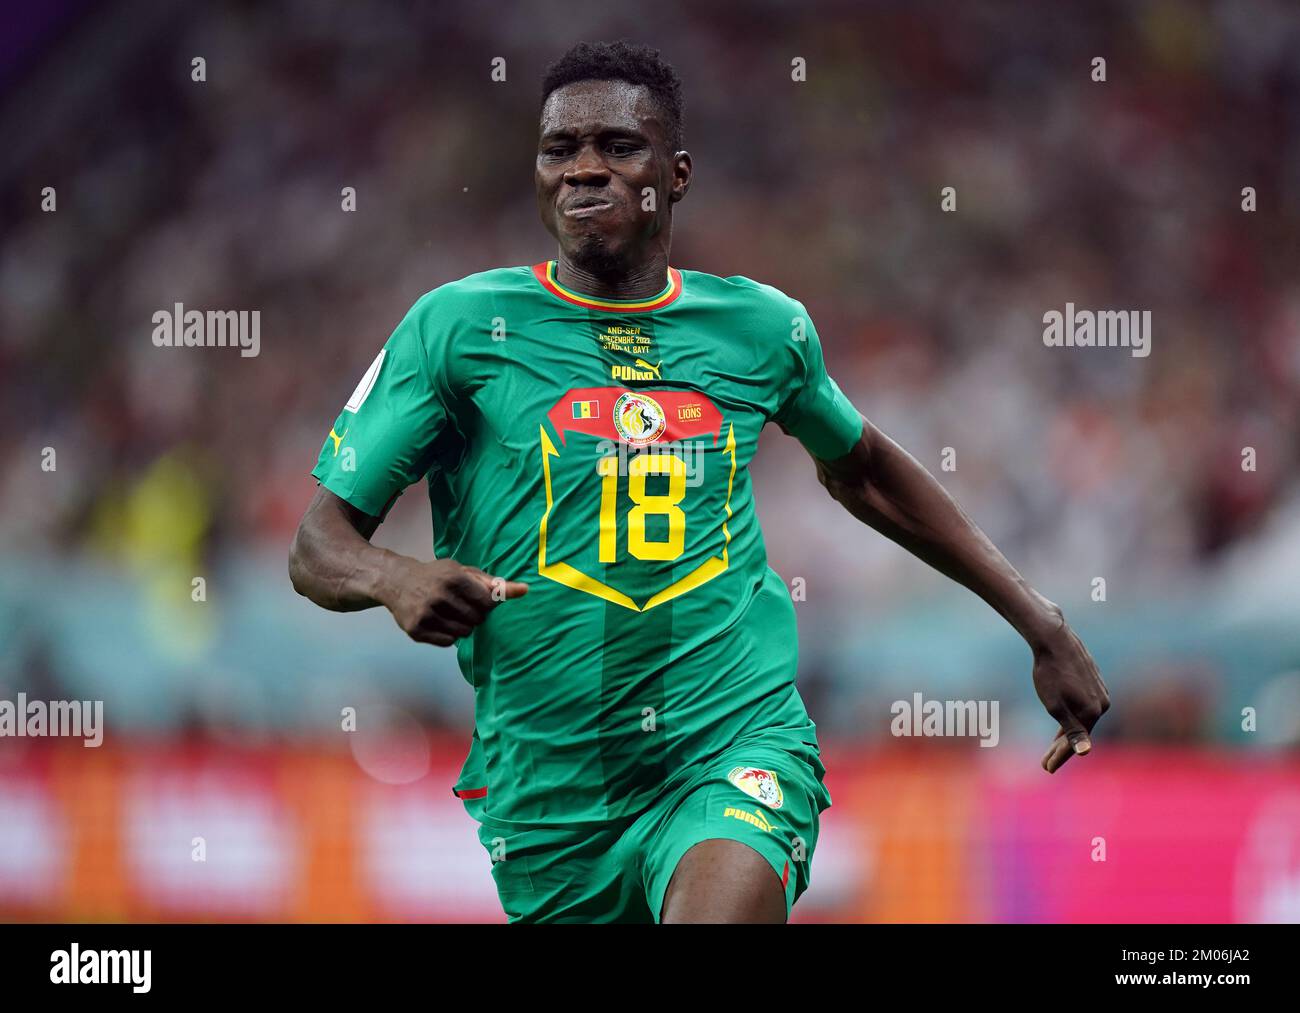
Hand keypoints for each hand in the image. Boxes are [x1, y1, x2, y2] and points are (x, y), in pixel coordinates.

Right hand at [381, 557, 527, 646]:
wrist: (396, 581)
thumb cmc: (437, 575)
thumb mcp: (462, 570)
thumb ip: (493, 582)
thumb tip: (525, 590)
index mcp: (454, 579)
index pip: (489, 602)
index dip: (488, 603)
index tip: (479, 598)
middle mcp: (439, 597)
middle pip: (477, 620)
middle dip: (475, 614)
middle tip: (462, 605)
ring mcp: (427, 615)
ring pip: (464, 633)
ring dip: (463, 626)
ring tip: (451, 613)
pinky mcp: (417, 630)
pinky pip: (448, 642)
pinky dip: (449, 635)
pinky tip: (440, 621)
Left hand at [1031, 620, 1108, 772]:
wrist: (1054, 640)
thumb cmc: (1050, 674)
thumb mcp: (1055, 706)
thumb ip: (1071, 730)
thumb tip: (1086, 752)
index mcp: (1094, 712)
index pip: (1077, 742)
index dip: (1060, 756)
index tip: (1046, 768)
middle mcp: (1103, 703)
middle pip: (1081, 731)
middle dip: (1062, 748)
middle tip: (1045, 762)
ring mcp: (1100, 691)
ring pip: (1082, 718)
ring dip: (1067, 732)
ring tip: (1053, 745)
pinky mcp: (1094, 681)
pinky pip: (1084, 705)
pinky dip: (1072, 715)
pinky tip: (1065, 719)